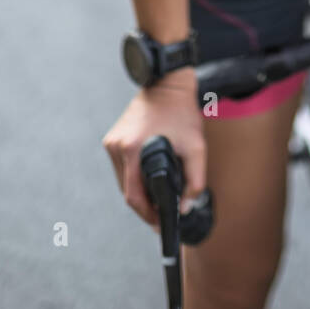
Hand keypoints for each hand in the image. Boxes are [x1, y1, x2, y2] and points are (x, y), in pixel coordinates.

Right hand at [102, 68, 206, 228]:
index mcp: (132, 150)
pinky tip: (147, 178)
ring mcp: (112, 142)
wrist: (167, 83)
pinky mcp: (113, 138)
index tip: (160, 224)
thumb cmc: (182, 113)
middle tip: (161, 214)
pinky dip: (134, 176)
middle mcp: (117, 147)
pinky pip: (122, 167)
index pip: (133, 197)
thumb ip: (195, 181)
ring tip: (156, 198)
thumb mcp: (197, 148)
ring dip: (138, 191)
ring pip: (123, 180)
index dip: (147, 215)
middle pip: (127, 191)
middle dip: (144, 205)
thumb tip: (185, 208)